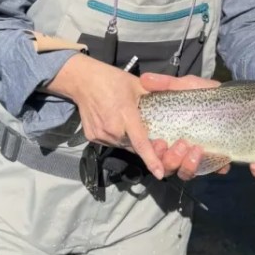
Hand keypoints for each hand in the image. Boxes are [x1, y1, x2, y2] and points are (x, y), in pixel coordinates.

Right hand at [47, 54, 164, 177]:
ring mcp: (100, 135)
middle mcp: (112, 129)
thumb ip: (154, 96)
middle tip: (149, 134)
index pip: (140, 142)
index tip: (160, 173)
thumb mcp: (137, 84)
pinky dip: (117, 138)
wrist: (83, 81)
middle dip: (143, 144)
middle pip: (133, 146)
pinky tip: (116, 125)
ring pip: (122, 145)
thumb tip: (172, 104)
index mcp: (125, 115)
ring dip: (129, 141)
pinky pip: (111, 142)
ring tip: (129, 125)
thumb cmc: (112, 80)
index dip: (151, 159)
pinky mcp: (92, 137)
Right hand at [138, 71, 223, 179]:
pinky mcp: (216, 157)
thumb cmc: (203, 93)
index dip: (153, 154)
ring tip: (197, 149)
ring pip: (186, 172)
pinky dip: (216, 167)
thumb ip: (166, 84)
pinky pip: (214, 169)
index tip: (159, 143)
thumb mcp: (185, 86)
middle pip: (169, 166)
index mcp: (168, 134)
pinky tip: (220, 159)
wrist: (231, 96)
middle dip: (172, 159)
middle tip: (182, 143)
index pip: (155, 152)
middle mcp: (179, 148)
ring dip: (189, 165)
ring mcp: (197, 155)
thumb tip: (144, 78)